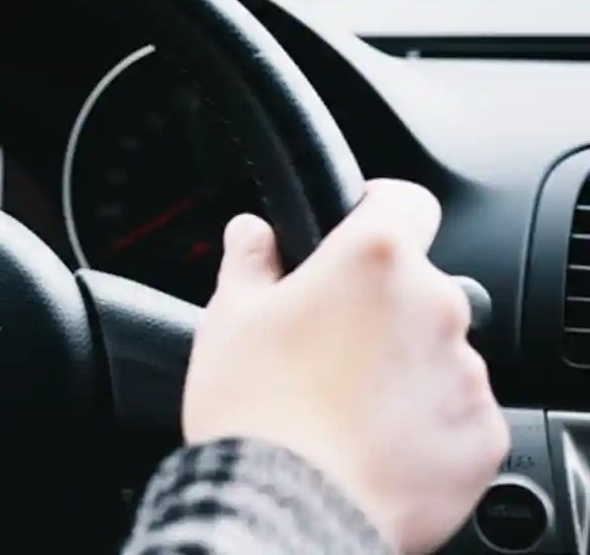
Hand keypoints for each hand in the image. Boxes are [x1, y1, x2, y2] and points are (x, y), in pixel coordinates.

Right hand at [184, 180, 507, 553]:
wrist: (285, 511)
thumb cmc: (253, 410)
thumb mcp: (229, 320)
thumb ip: (249, 261)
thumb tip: (252, 231)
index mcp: (373, 261)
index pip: (403, 200)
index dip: (375, 212)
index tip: (353, 234)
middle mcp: (435, 306)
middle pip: (416, 287)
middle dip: (378, 307)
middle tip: (325, 346)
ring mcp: (465, 374)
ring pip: (437, 352)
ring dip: (402, 365)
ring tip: (343, 406)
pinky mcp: (481, 435)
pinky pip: (455, 413)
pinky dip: (423, 423)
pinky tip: (370, 443)